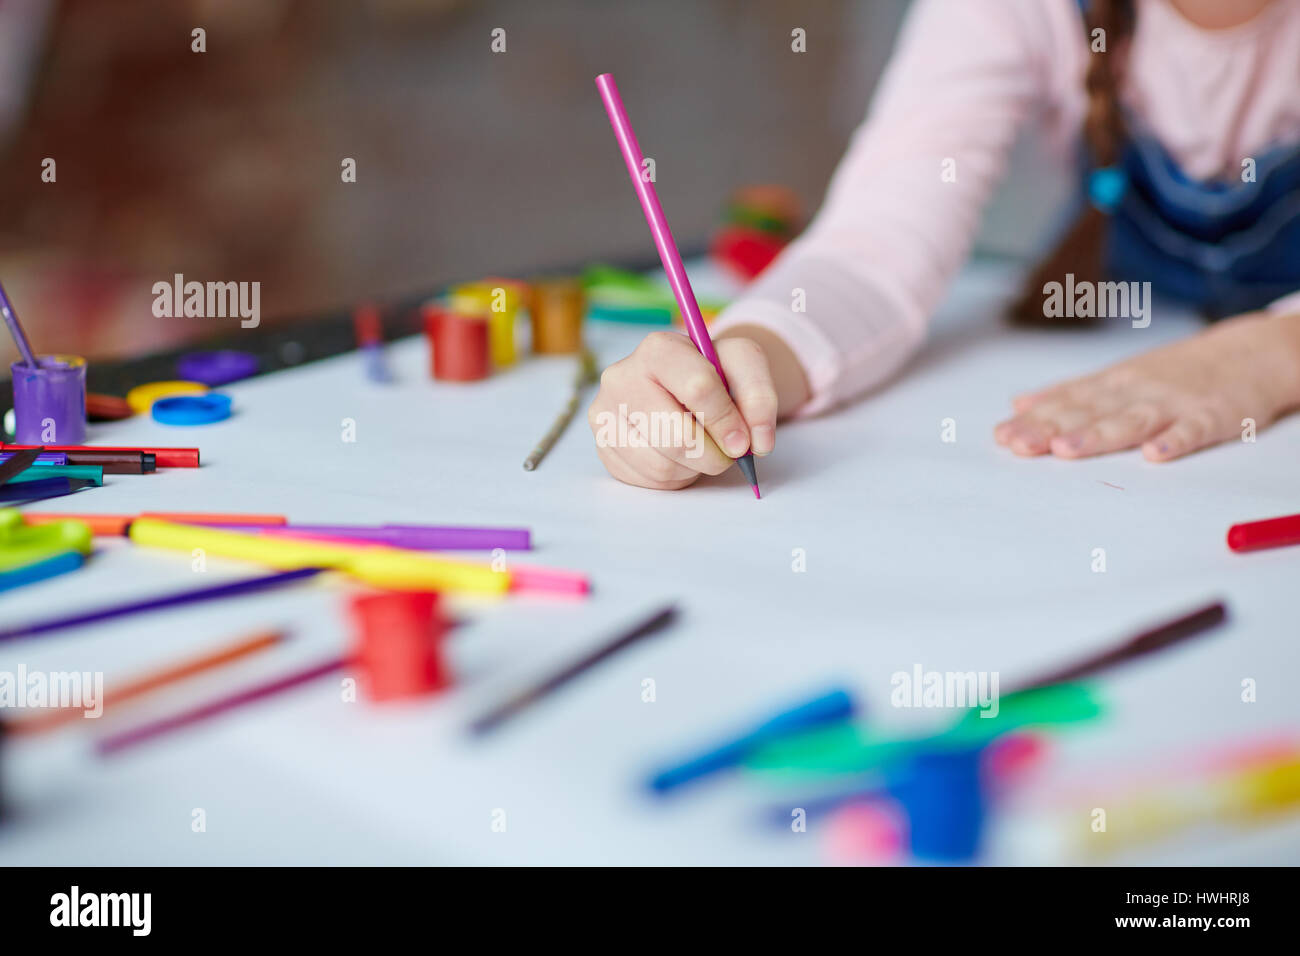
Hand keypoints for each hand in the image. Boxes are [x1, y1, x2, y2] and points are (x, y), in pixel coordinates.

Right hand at [588, 331, 778, 489]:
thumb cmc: (712, 375)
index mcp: (658, 349)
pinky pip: (648, 480)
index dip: (727, 420)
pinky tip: (679, 455)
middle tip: (726, 451)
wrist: (681, 386)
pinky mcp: (603, 448)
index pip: (698, 388)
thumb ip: (759, 397)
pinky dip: (675, 476)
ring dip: (695, 467)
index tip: (743, 440)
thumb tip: (758, 441)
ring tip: (699, 447)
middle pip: (677, 436)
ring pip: (662, 464)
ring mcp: (605, 415)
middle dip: (713, 453)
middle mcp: (621, 378)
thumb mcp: (743, 367)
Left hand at [995, 312, 1299, 461]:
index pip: (1065, 404)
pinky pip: (1192, 430)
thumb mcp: (1118, 376)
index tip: (1002, 436)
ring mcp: (1173, 403)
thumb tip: (1019, 404)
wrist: (1249, 352)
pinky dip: (1175, 441)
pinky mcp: (1211, 416)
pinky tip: (1155, 454)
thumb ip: (1069, 393)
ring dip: (1098, 435)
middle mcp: (1135, 392)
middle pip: (1088, 414)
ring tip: (1066, 449)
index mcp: (1110, 385)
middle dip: (1051, 429)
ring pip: (1131, 421)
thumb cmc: (1175, 372)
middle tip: (1019, 445)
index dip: (1033, 420)